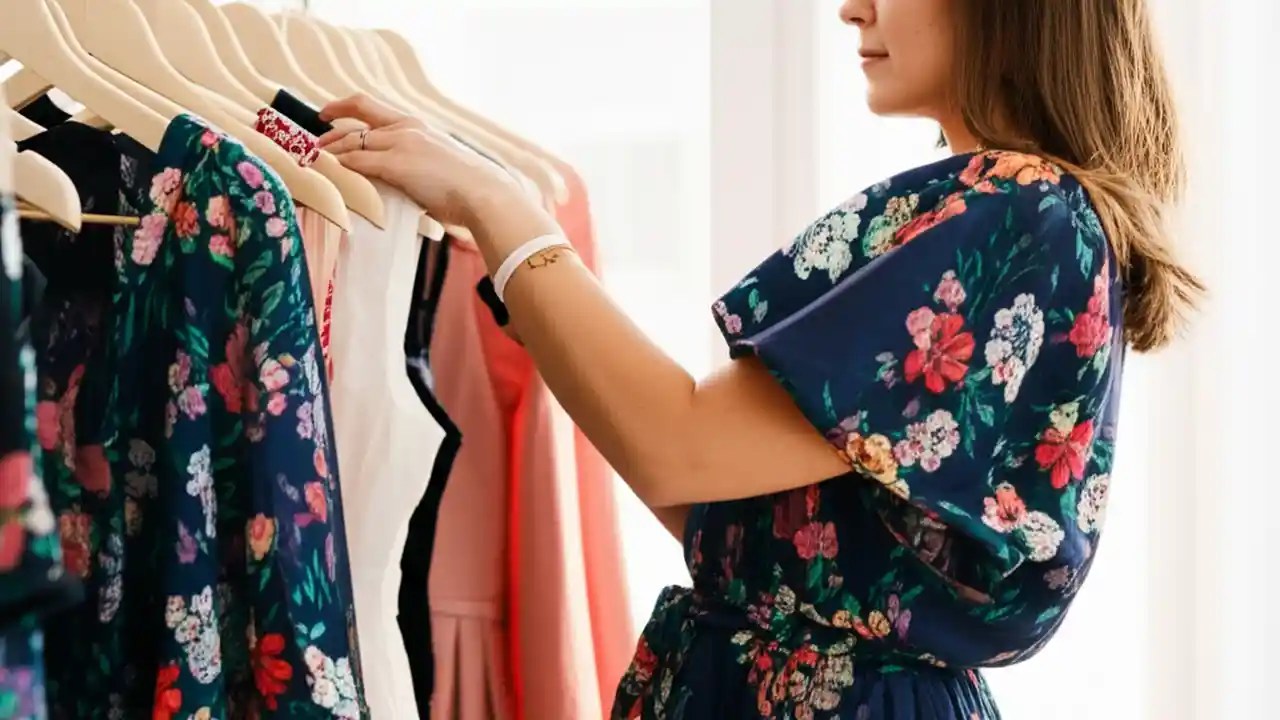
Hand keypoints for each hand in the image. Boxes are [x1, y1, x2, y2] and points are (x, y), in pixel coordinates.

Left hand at [317, 94, 525, 226]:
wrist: (483, 193)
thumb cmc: (467, 187)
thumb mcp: (438, 164)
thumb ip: (417, 164)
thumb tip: (404, 182)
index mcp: (416, 125)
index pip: (371, 108)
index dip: (344, 107)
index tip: (329, 115)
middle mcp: (405, 127)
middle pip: (356, 117)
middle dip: (330, 126)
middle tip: (314, 141)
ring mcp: (400, 144)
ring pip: (352, 141)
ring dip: (330, 150)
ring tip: (316, 159)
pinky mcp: (395, 164)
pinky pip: (357, 161)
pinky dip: (340, 166)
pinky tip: (331, 172)